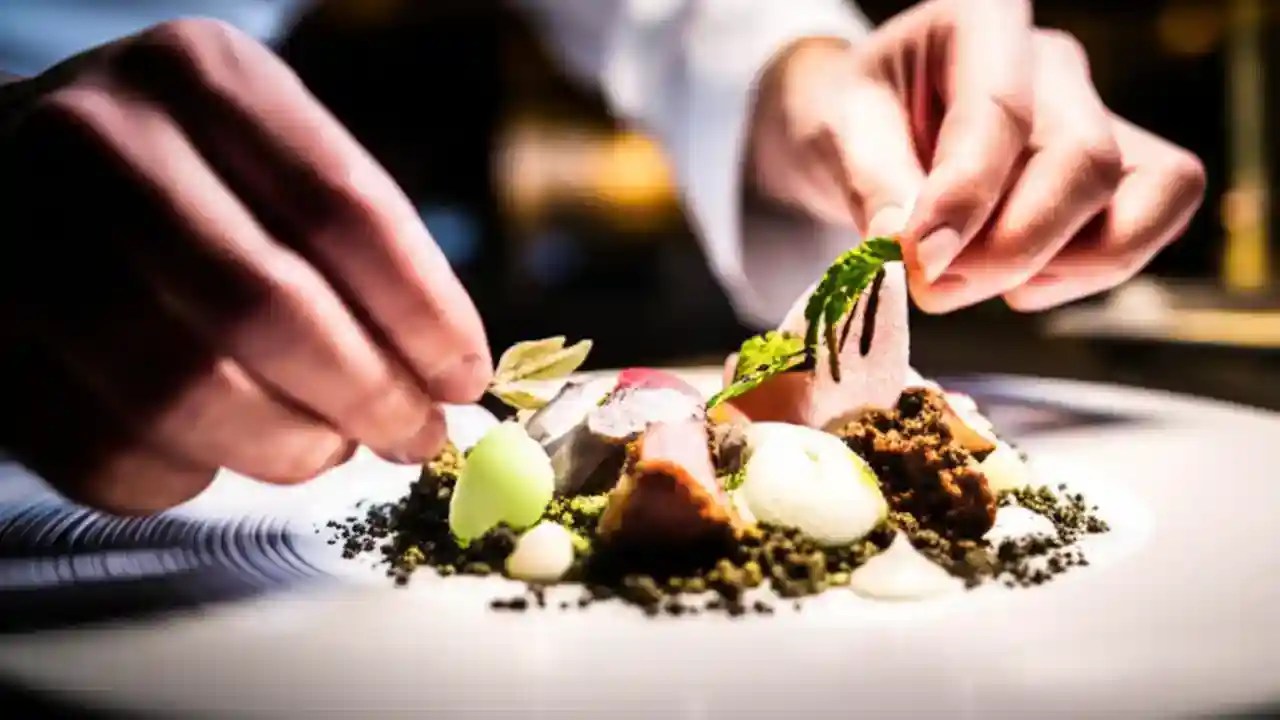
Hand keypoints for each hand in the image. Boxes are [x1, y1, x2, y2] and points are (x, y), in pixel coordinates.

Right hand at [0, 19, 490, 514]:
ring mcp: (21, 246)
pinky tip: (221, 448)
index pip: (344, 210)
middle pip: (268, 308)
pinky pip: (110, 454)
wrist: (3, 173)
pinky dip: (192, 474)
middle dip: (369, 395)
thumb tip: (444, 376)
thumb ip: (353, 246)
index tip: (465, 378)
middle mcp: (99, 145)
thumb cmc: (175, 176)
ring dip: (290, 447)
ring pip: (187, 394)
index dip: (425, 315)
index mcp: (197, 77)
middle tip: (416, 433)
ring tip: (328, 444)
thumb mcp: (263, 153)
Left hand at [748, 0, 1205, 312]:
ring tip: (971, 281)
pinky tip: (1021, 283)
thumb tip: (914, 252)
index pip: (1001, 110)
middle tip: (933, 288)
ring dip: (1056, 267)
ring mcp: (1099, 115)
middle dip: (1012, 249)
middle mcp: (1054, 64)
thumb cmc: (852, 119)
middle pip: (1084, 161)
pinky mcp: (1122, 171)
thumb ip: (872, 185)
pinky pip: (1152, 223)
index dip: (966, 196)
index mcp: (981, 22)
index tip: (921, 263)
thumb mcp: (836, 134)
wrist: (866, 129)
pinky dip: (1090, 272)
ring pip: (1141, 198)